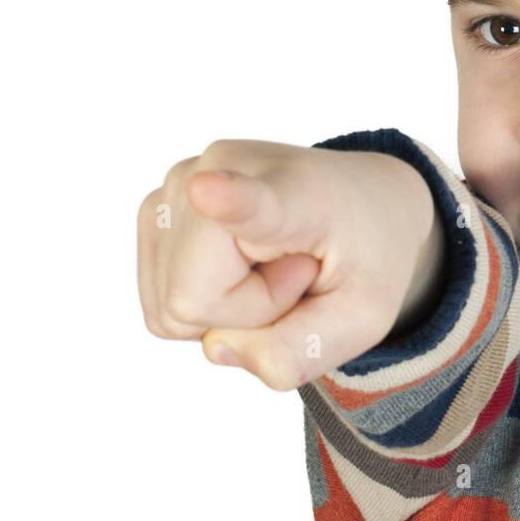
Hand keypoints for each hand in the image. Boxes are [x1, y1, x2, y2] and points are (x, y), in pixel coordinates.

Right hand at [136, 139, 438, 389]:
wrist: (362, 203)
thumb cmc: (364, 257)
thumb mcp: (363, 319)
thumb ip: (302, 351)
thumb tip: (215, 347)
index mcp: (297, 192)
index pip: (250, 200)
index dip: (226, 199)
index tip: (205, 188)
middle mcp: (223, 169)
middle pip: (195, 303)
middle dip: (251, 314)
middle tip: (300, 271)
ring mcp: (179, 185)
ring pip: (173, 309)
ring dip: (229, 309)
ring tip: (276, 261)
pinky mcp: (155, 208)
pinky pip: (163, 305)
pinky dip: (208, 302)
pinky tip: (245, 261)